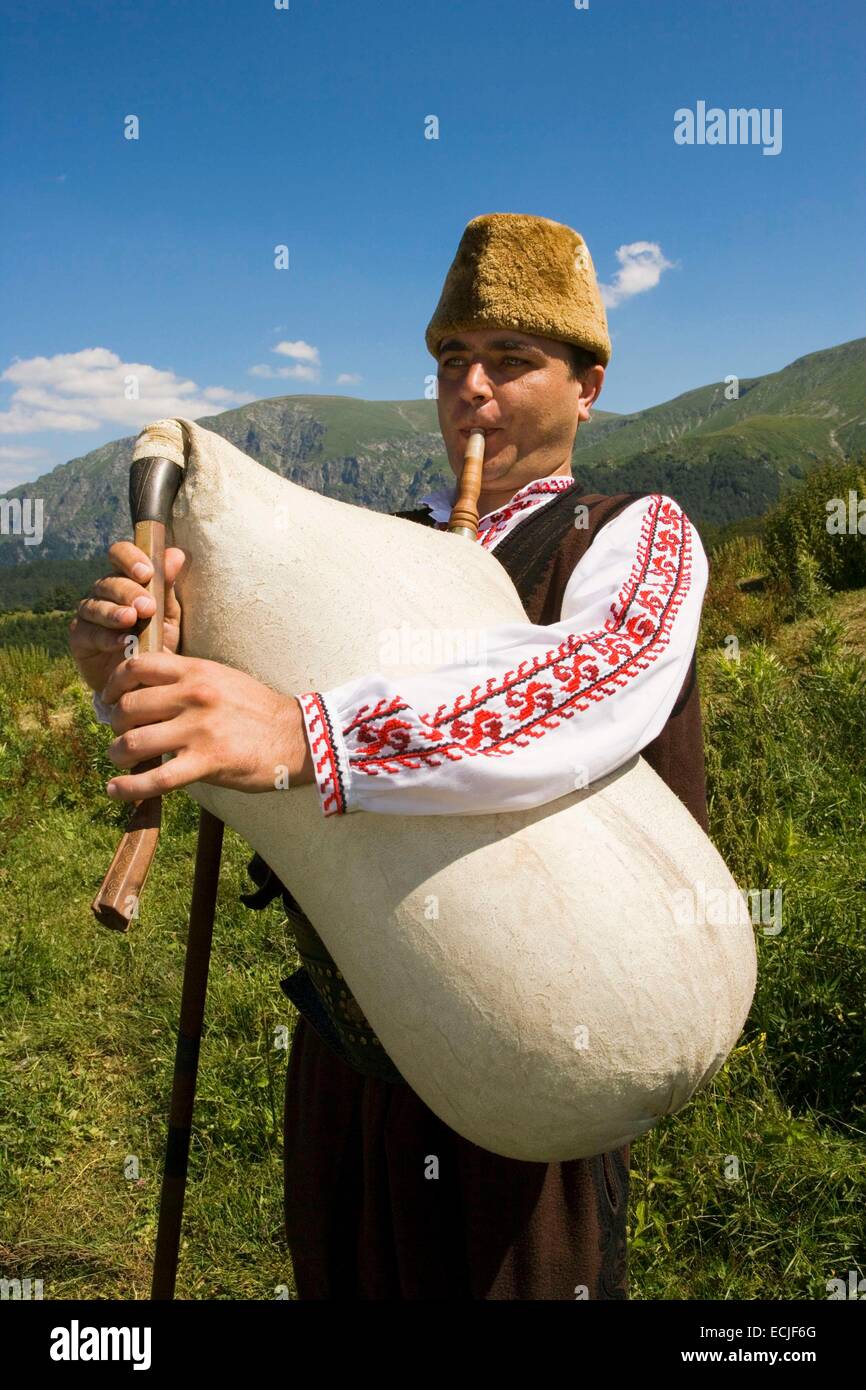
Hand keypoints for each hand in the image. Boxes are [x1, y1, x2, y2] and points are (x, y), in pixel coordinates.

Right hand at [68, 540, 185, 694]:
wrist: (144, 679)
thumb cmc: (156, 640)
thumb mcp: (168, 614)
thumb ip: (168, 586)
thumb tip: (176, 554)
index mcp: (125, 579)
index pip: (120, 554)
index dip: (130, 558)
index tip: (147, 572)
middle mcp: (103, 592)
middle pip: (109, 582)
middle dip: (129, 592)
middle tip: (147, 606)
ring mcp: (88, 613)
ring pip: (96, 606)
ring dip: (114, 612)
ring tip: (131, 620)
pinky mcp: (79, 637)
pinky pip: (89, 632)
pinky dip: (107, 637)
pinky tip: (123, 641)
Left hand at [99, 651, 315, 799]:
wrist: (296, 737)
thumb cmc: (256, 710)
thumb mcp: (220, 678)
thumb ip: (185, 679)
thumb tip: (144, 690)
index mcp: (195, 671)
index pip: (136, 667)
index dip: (113, 684)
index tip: (109, 699)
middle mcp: (193, 695)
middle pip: (129, 706)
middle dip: (115, 724)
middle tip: (120, 735)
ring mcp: (199, 729)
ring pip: (134, 741)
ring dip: (117, 753)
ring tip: (120, 760)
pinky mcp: (207, 762)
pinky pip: (156, 778)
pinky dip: (128, 787)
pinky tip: (115, 790)